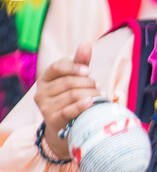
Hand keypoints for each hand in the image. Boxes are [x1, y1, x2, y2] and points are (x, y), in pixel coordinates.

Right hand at [33, 43, 98, 158]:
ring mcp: (45, 106)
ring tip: (101, 96)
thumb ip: (80, 63)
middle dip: (88, 83)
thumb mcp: (74, 80)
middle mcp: (41, 92)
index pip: (58, 67)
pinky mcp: (52, 119)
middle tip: (99, 87)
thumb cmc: (70, 99)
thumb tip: (86, 43)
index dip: (74, 67)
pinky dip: (82, 106)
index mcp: (45, 78)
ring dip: (91, 94)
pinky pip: (69, 110)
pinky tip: (92, 102)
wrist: (63, 127)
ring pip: (72, 95)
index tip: (88, 71)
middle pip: (68, 82)